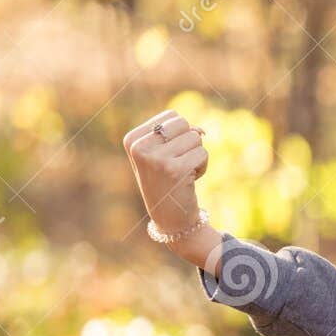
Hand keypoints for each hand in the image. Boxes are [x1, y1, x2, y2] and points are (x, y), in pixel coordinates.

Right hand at [123, 109, 210, 236]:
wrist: (170, 218)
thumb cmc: (168, 182)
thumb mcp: (162, 153)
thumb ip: (176, 134)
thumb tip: (201, 130)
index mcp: (132, 139)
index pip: (172, 116)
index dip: (180, 135)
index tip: (169, 156)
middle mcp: (139, 147)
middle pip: (183, 123)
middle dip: (189, 143)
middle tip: (178, 164)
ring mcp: (156, 158)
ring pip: (195, 137)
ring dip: (196, 156)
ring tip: (183, 173)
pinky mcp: (175, 169)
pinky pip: (203, 153)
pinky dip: (202, 166)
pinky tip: (189, 180)